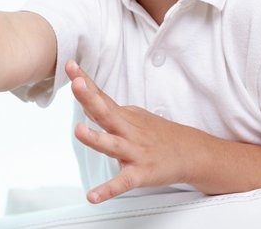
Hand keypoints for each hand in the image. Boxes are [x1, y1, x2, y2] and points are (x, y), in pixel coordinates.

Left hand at [66, 60, 203, 202]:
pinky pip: (122, 183)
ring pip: (112, 144)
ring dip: (95, 138)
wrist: (190, 152)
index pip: (101, 96)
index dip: (85, 81)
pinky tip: (92, 196)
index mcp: (125, 116)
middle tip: (77, 84)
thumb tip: (86, 99)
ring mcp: (135, 151)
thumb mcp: (134, 117)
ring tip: (78, 131)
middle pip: (106, 112)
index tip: (70, 65)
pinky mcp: (141, 173)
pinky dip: (108, 190)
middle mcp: (128, 130)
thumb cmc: (157, 135)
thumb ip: (108, 110)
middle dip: (90, 98)